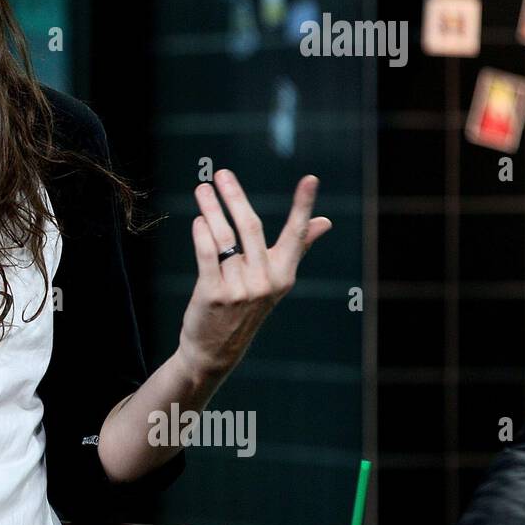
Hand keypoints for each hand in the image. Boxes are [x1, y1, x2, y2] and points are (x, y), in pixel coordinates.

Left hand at [177, 170, 330, 379]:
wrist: (216, 350)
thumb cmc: (246, 308)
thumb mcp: (274, 282)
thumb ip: (296, 248)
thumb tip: (326, 222)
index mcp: (283, 275)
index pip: (296, 234)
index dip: (303, 205)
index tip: (310, 179)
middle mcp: (264, 282)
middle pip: (250, 227)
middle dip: (235, 196)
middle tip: (221, 173)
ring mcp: (239, 289)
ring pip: (224, 238)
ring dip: (212, 209)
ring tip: (202, 188)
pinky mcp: (213, 295)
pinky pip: (207, 256)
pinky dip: (202, 234)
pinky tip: (198, 220)